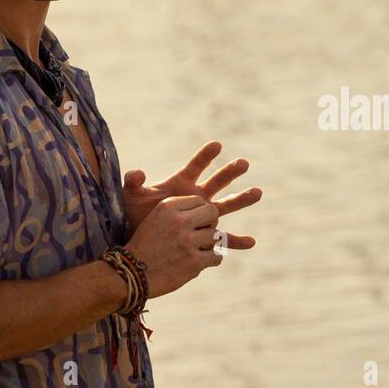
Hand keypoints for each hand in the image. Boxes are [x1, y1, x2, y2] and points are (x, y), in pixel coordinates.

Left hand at [123, 141, 261, 249]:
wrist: (139, 239)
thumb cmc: (134, 215)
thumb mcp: (131, 197)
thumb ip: (133, 183)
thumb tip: (137, 173)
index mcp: (181, 183)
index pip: (196, 166)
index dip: (206, 156)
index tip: (217, 145)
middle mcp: (197, 196)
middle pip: (217, 181)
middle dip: (230, 172)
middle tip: (243, 163)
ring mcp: (203, 215)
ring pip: (226, 205)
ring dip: (242, 199)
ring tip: (257, 192)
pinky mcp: (205, 234)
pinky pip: (224, 238)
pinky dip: (237, 241)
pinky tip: (251, 242)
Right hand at [125, 196, 223, 298]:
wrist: (131, 274)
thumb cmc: (144, 245)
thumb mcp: (155, 218)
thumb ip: (178, 211)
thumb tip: (206, 209)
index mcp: (168, 207)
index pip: (200, 200)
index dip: (200, 211)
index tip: (195, 221)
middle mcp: (179, 222)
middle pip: (212, 212)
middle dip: (211, 222)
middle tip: (203, 232)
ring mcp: (187, 242)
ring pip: (216, 235)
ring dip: (209, 244)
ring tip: (198, 249)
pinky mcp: (194, 262)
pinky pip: (216, 256)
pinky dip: (212, 260)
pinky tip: (202, 261)